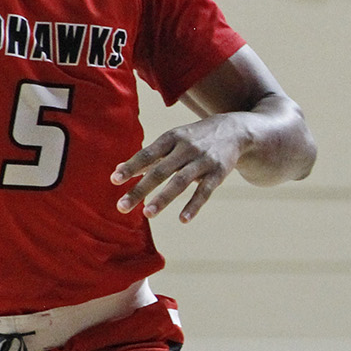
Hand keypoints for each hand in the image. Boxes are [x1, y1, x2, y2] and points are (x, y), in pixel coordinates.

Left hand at [112, 114, 249, 221]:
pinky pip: (205, 191)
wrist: (235, 130)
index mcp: (172, 138)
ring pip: (181, 181)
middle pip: (160, 171)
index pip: (147, 154)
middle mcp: (187, 148)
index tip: (115, 180)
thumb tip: (118, 171)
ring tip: (147, 214)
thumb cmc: (195, 138)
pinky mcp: (218, 173)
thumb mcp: (173, 140)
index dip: (131, 167)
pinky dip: (194, 205)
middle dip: (141, 189)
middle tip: (122, 207)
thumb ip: (148, 156)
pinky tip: (183, 219)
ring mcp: (204, 161)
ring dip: (163, 198)